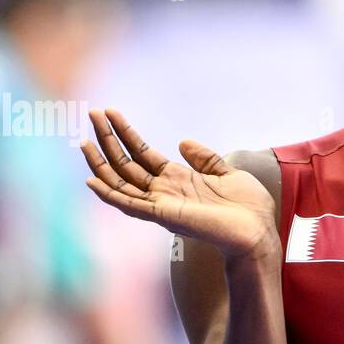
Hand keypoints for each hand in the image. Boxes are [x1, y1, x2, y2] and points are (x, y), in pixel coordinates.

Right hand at [79, 109, 277, 258]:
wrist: (259, 230)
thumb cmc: (248, 208)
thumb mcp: (227, 173)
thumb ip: (205, 158)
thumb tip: (183, 142)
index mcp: (178, 180)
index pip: (142, 153)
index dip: (126, 133)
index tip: (110, 113)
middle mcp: (164, 192)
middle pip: (126, 164)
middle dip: (109, 139)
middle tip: (92, 114)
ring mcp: (162, 204)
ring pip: (121, 183)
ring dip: (101, 163)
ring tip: (84, 141)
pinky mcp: (164, 216)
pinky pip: (130, 206)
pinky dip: (110, 195)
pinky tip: (92, 181)